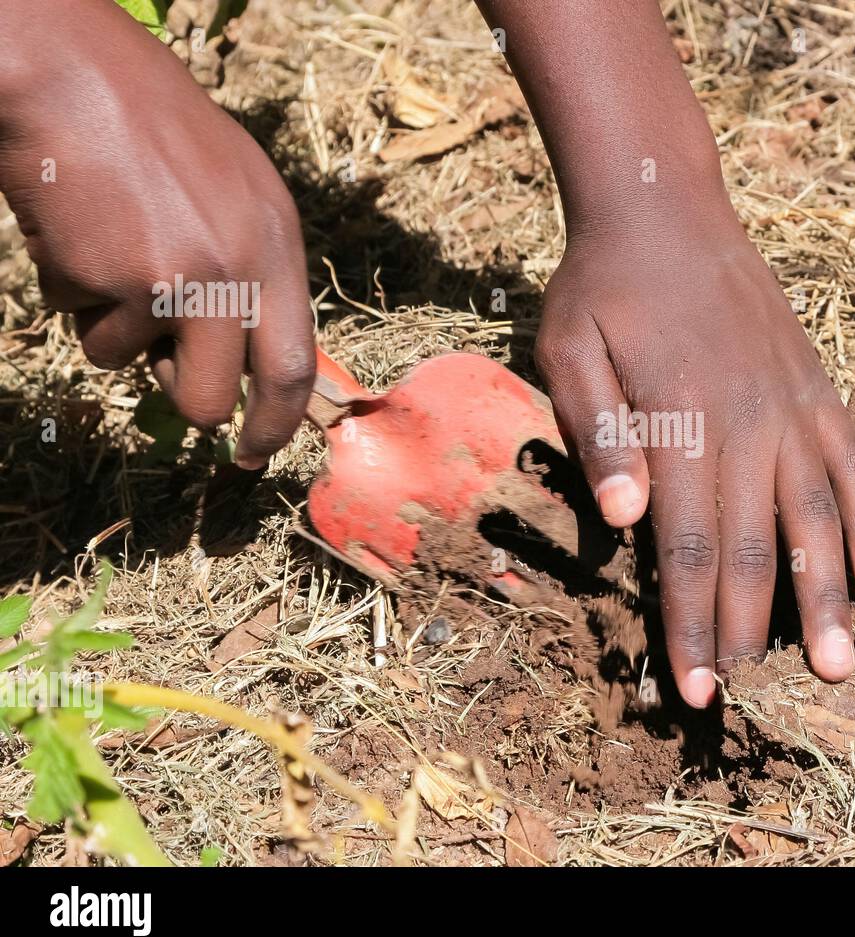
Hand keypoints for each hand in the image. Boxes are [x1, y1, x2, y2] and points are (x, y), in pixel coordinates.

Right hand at [0, 0, 314, 467]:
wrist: (71, 77)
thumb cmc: (148, 130)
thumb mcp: (234, 193)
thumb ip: (247, 272)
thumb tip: (239, 365)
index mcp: (277, 247)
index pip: (293, 363)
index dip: (277, 420)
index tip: (256, 452)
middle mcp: (240, 269)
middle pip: (211, 396)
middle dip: (184, 404)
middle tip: (168, 384)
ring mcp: (182, 279)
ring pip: (134, 365)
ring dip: (112, 329)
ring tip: (108, 254)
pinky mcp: (119, 282)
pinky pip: (83, 325)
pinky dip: (70, 292)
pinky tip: (75, 232)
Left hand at [536, 214, 854, 707]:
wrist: (665, 207)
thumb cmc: (601, 287)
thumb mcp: (569, 350)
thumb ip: (598, 435)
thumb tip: (623, 520)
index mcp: (680, 425)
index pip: (691, 549)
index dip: (694, 625)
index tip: (694, 689)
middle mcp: (747, 424)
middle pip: (755, 549)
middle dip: (752, 631)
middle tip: (755, 701)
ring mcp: (791, 407)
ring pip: (817, 518)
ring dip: (827, 596)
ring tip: (841, 661)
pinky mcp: (817, 389)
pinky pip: (853, 465)